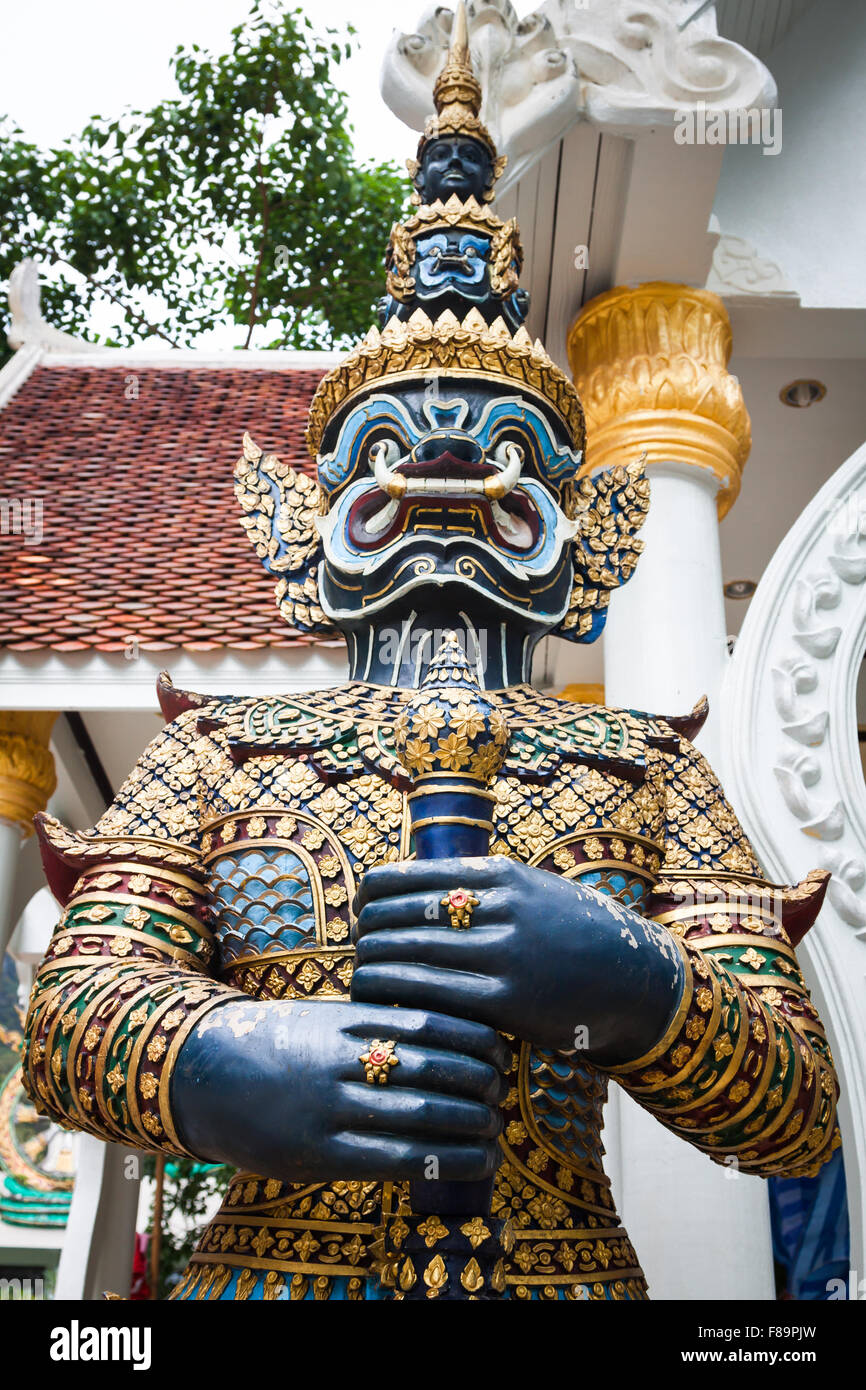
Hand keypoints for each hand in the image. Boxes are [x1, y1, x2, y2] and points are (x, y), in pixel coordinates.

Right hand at [171, 997, 506, 1181]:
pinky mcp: (323, 1153)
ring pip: (423, 1115)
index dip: (475, 1038)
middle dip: (482, 1081)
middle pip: (435, 1067)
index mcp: (346, 1018)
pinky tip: (475, 1162)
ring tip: (496, 1128)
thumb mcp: (324, 1017)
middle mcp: (342, 1059)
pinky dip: (446, 1161)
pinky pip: (398, 1158)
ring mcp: (331, 1107)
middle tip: (504, 1090)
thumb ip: (374, 1022)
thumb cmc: (277, 1045)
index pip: (430, 1021)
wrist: (204, 1075)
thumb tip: (446, 1029)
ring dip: (473, 1124)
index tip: (501, 1048)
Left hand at [352, 856, 684, 1062]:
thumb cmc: (569, 932)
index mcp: (498, 874)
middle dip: (366, 933)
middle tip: (357, 947)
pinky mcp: (507, 1002)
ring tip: (363, 978)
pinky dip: (400, 1000)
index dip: (369, 895)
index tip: (360, 909)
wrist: (631, 977)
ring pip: (407, 958)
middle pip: (397, 917)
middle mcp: (498, 908)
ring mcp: (503, 955)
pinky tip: (389, 1006)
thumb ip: (476, 885)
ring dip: (374, 969)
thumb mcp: (527, 888)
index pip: (405, 876)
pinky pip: (433, 998)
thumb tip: (406, 884)